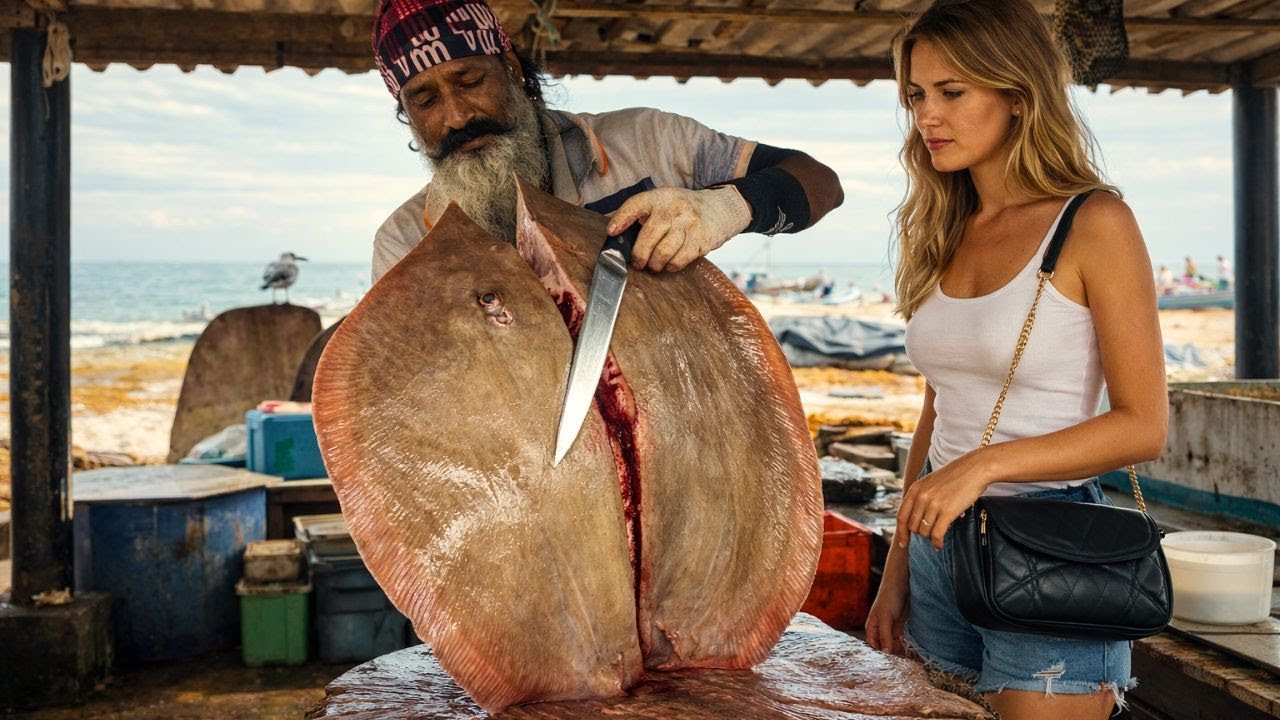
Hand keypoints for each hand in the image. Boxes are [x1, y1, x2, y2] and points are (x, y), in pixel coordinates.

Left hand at [606, 186, 749, 271]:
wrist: (718, 208)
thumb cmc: (681, 210)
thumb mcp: (662, 203)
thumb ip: (641, 215)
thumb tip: (614, 235)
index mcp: (660, 197)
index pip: (636, 204)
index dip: (622, 218)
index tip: (611, 232)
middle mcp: (675, 207)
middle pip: (650, 234)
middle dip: (640, 253)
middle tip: (637, 263)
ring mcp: (690, 223)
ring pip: (665, 250)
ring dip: (655, 263)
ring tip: (653, 266)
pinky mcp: (702, 238)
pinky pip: (681, 259)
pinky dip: (672, 266)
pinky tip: (669, 264)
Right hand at [865, 560, 909, 656]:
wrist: (902, 583)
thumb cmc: (889, 597)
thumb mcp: (885, 617)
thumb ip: (885, 635)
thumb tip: (885, 652)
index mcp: (872, 627)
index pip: (875, 646)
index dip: (882, 654)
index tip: (892, 662)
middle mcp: (880, 629)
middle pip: (885, 647)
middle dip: (893, 654)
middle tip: (904, 660)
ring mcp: (891, 628)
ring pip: (894, 644)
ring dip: (901, 650)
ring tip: (910, 656)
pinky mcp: (900, 626)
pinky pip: (902, 639)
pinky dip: (906, 645)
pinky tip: (912, 649)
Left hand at [896, 449, 991, 550]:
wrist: (975, 469)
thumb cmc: (955, 476)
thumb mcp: (931, 483)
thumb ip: (920, 497)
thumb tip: (915, 519)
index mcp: (915, 489)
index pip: (901, 516)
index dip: (901, 533)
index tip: (902, 544)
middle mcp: (921, 497)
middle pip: (913, 527)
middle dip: (920, 533)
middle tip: (930, 533)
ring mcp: (933, 504)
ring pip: (924, 532)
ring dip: (930, 537)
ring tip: (938, 535)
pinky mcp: (947, 511)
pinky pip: (936, 534)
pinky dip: (937, 542)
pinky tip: (939, 545)